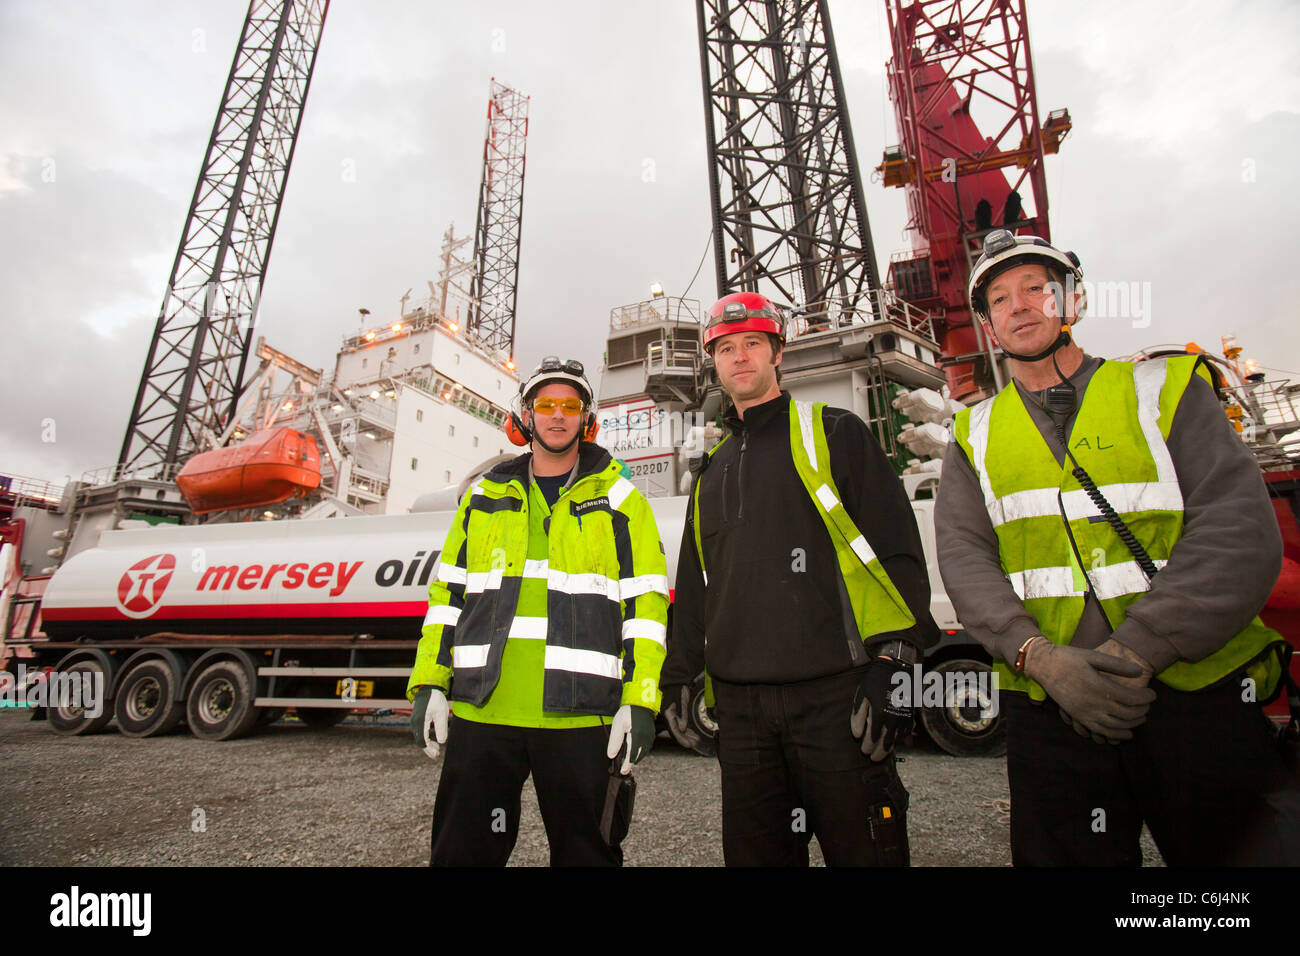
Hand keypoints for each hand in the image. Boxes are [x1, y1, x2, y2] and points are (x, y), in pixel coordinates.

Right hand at [410, 685, 448, 759]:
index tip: (437, 754)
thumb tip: (442, 742)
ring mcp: (415, 721)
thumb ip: (441, 728)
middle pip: (420, 741)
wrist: (428, 688)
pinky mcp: (417, 720)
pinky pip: (420, 733)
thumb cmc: (435, 699)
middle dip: (428, 749)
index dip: (429, 749)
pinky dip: (426, 739)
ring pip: (420, 737)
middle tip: (437, 755)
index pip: (422, 741)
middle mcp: (415, 723)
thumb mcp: (441, 713)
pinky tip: (433, 741)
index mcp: (420, 723)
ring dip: (427, 745)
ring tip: (437, 750)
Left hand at [607, 704, 656, 774]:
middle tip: (624, 769)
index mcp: (636, 736)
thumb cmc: (628, 712)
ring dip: (635, 759)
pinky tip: (634, 754)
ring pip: (642, 753)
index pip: (631, 755)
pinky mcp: (651, 735)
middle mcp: (645, 738)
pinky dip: (640, 753)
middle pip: (638, 756)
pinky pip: (646, 748)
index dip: (627, 765)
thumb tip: (612, 755)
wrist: (641, 703)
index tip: (623, 772)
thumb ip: (615, 741)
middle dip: (631, 763)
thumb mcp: (618, 725)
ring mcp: (649, 737)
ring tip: (628, 763)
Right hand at [662, 685, 701, 749]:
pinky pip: (681, 725)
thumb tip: (682, 728)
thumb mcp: (681, 701)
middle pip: (676, 732)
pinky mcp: (677, 714)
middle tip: (694, 744)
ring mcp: (672, 716)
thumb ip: (681, 715)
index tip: (688, 745)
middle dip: (685, 739)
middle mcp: (669, 717)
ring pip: (679, 730)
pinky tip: (693, 733)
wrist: (676, 681)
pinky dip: (687, 730)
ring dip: (687, 736)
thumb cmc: (677, 689)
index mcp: (668, 715)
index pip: (673, 731)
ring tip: (696, 740)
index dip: (681, 739)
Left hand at [850, 655, 913, 761]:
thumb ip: (858, 716)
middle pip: (886, 743)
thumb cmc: (875, 681)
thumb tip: (857, 735)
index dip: (868, 747)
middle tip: (873, 758)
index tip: (864, 751)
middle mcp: (893, 719)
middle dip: (878, 753)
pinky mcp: (910, 715)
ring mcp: (903, 718)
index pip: (872, 738)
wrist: (897, 669)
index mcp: (879, 714)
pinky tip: (894, 742)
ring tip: (882, 754)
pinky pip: (905, 732)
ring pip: (897, 740)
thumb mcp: (862, 695)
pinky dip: (900, 739)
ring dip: (889, 749)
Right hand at [1023, 639, 1155, 743]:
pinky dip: (1116, 735)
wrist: (1043, 665)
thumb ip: (1117, 664)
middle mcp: (1093, 702)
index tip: (1153, 694)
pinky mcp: (1079, 717)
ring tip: (1141, 718)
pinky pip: (1101, 731)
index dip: (1146, 698)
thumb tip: (1140, 672)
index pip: (1131, 698)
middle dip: (1142, 711)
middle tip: (1148, 705)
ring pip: (1116, 725)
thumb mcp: (1092, 655)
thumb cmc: (1068, 657)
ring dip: (1132, 724)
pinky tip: (1126, 733)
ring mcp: (1085, 712)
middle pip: (1127, 713)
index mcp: (1099, 686)